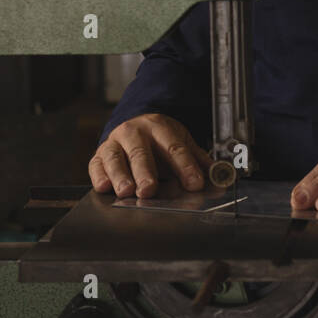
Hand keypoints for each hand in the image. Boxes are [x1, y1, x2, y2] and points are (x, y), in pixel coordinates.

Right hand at [89, 113, 213, 198]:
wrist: (133, 126)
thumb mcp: (180, 143)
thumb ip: (198, 160)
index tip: (194, 183)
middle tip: (149, 189)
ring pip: (115, 157)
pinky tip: (104, 187)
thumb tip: (221, 175)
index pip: (174, 147)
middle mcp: (134, 132)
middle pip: (141, 152)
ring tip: (126, 191)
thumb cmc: (158, 140)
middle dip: (145, 171)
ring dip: (120, 175)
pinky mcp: (99, 155)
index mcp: (159, 127)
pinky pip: (96, 165)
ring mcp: (115, 143)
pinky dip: (99, 176)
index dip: (185, 166)